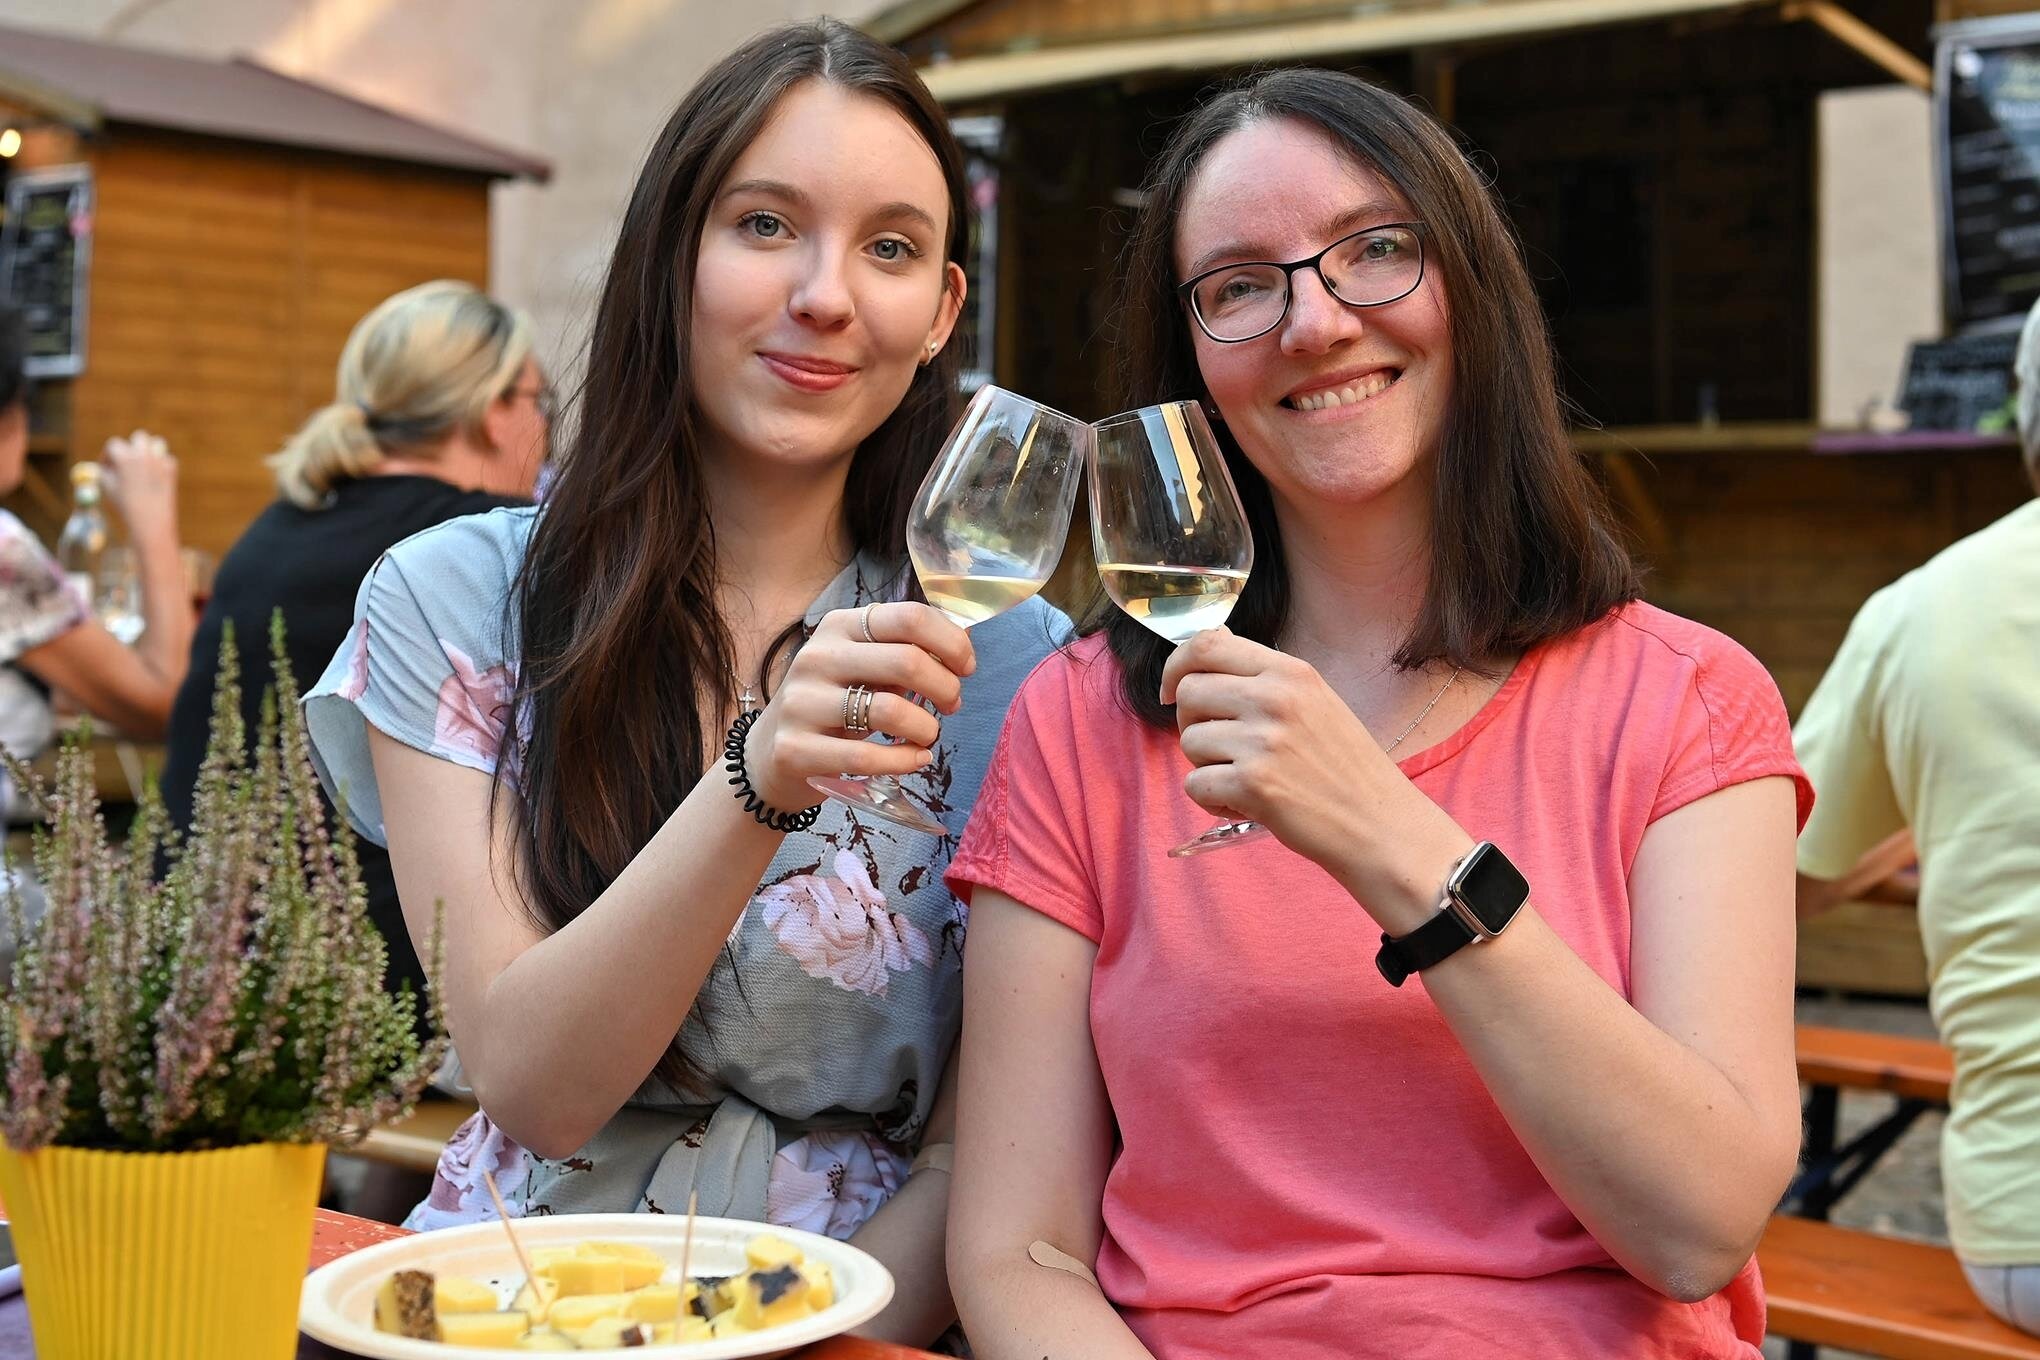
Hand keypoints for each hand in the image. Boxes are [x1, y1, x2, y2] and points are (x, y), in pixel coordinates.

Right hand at [100, 430, 179, 547]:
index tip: (108, 466)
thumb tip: (106, 463)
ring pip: (156, 442)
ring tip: (144, 464)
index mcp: (124, 457)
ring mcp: (159, 460)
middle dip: (132, 446)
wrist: (150, 521)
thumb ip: (104, 471)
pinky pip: (166, 459)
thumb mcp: (107, 487)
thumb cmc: (124, 506)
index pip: (114, 444)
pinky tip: (156, 478)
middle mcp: (142, 454)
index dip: (109, 455)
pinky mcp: (171, 469)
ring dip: (149, 450)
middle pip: (138, 437)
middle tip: (129, 459)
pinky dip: (161, 465)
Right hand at [744, 601, 975, 812]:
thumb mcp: (861, 667)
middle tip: (951, 705)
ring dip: (926, 728)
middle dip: (946, 687)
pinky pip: (867, 756)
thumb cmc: (832, 705)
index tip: (965, 667)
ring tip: (928, 735)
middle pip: (907, 661)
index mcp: (839, 626)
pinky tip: (915, 759)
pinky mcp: (795, 748)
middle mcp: (818, 657)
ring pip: (891, 710)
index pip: (909, 617)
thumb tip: (963, 644)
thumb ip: (904, 653)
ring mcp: (802, 703)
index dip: (951, 642)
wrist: (770, 754)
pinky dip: (904, 760)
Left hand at [1160, 628, 1469, 920]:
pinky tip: (1248, 804)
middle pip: (1189, 692)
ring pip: (1188, 741)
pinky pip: (1195, 785)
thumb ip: (1263, 676)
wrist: (1380, 825)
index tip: (1171, 690)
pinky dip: (1213, 800)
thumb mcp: (1315, 701)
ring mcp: (1263, 740)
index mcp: (1290, 672)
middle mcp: (1275, 698)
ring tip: (1247, 780)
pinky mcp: (1253, 784)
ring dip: (1206, 765)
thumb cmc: (1345, 768)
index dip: (1176, 665)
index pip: (1206, 644)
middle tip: (1220, 748)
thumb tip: (1210, 643)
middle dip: (1190, 723)